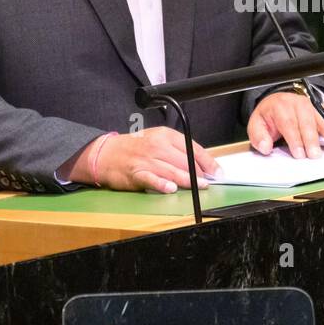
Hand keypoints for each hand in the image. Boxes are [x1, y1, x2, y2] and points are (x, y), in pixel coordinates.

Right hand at [78, 127, 221, 193]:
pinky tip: (171, 189)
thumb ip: (177, 150)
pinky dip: (162, 184)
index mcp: (165, 135)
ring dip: (188, 180)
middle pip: (184, 161)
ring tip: (199, 187)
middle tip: (210, 183)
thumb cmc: (135, 148)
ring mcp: (146, 159)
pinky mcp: (136, 173)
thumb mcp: (157, 140)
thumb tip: (201, 165)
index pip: (192, 147)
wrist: (106, 154)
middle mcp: (157, 146)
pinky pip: (152, 179)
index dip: (207, 161)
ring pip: (172, 171)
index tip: (217, 172)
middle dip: (200, 173)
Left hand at [247, 92, 323, 158]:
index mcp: (280, 106)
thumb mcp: (256, 124)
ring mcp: (311, 105)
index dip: (294, 139)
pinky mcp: (321, 109)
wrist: (278, 101)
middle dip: (311, 140)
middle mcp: (297, 103)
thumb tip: (265, 147)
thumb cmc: (269, 115)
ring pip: (321, 120)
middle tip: (314, 155)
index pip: (288, 123)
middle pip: (306, 122)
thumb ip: (258, 136)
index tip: (298, 153)